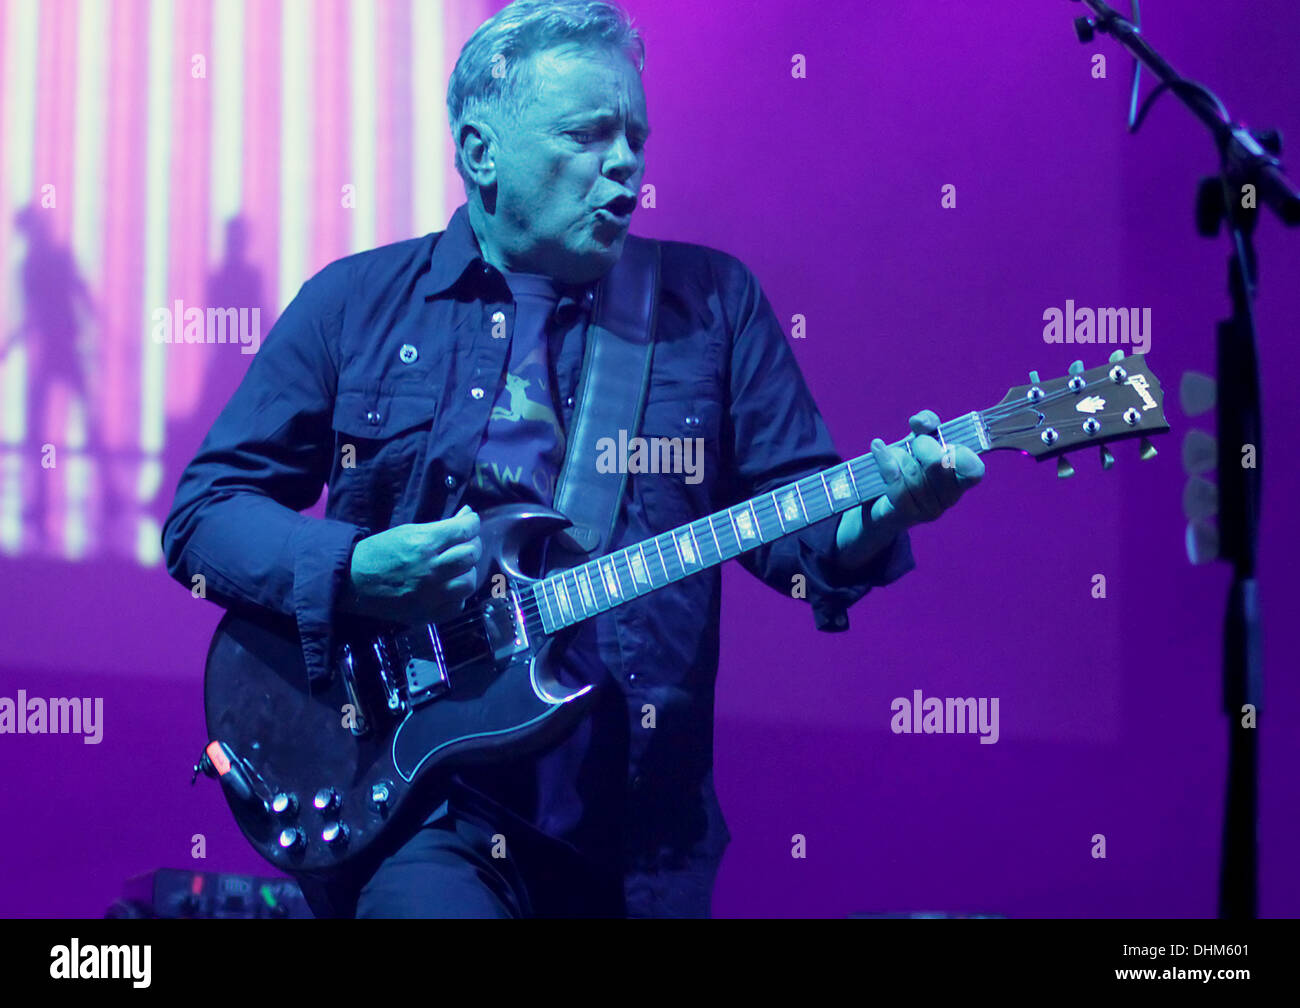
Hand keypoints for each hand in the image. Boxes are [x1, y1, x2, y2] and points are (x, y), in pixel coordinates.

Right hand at [342, 505, 481, 623]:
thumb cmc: (379, 551)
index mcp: (424, 544)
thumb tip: (467, 516)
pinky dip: (458, 596)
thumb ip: (440, 526)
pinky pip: (457, 605)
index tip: (470, 522)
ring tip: (458, 568)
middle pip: (471, 555)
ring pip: (469, 582)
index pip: (465, 530)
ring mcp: (431, 595)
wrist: (353, 581)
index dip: (472, 523)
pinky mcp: (427, 614)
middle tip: (465, 543)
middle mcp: (432, 570)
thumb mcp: (408, 531)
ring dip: (467, 571)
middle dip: (472, 544)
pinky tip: (449, 588)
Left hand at [869, 410, 983, 529]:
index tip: (947, 444)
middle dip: (922, 446)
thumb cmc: (909, 465)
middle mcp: (950, 498)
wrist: (880, 499)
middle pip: (938, 465)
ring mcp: (928, 510)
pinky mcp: (906, 515)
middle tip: (916, 444)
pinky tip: (877, 447)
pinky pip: (895, 484)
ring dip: (900, 456)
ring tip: (894, 452)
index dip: (961, 454)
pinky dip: (885, 461)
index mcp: (961, 479)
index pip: (974, 471)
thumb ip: (927, 425)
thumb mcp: (921, 440)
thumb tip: (920, 421)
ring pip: (913, 474)